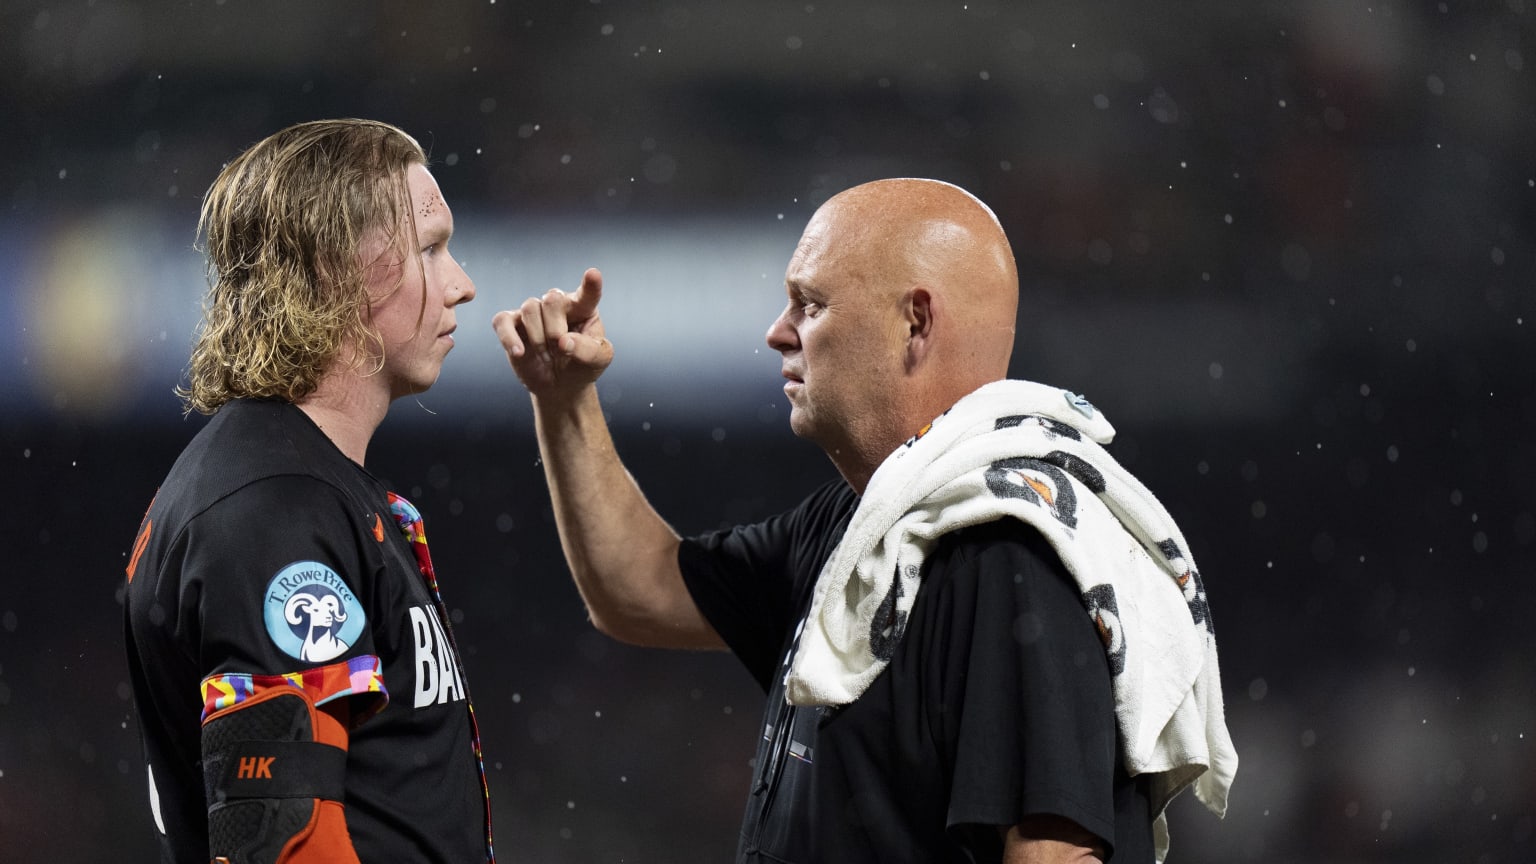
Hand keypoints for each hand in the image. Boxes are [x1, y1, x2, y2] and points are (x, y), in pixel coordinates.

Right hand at [493, 268, 614, 398]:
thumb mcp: (597, 361)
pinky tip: (519, 352)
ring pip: (529, 308)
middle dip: (555, 331)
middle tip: (560, 352)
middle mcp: (558, 304)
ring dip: (538, 338)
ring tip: (547, 357)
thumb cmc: (581, 366)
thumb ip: (587, 350)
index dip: (590, 285)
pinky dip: (509, 337)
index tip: (593, 274)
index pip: (587, 294)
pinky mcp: (511, 325)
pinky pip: (502, 321)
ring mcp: (533, 313)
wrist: (559, 385)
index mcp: (583, 308)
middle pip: (551, 299)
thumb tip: (564, 341)